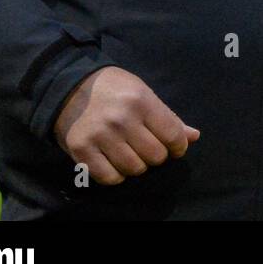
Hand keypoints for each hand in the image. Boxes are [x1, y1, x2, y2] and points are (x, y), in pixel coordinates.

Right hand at [53, 66, 199, 185]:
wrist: (69, 85)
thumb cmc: (113, 88)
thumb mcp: (143, 93)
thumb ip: (168, 117)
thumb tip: (194, 136)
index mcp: (141, 101)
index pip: (172, 135)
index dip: (179, 146)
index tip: (175, 148)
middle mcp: (121, 119)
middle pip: (155, 156)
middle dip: (157, 156)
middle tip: (148, 147)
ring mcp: (99, 136)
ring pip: (134, 169)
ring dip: (137, 165)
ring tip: (131, 153)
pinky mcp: (81, 150)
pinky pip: (109, 178)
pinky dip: (117, 175)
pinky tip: (115, 162)